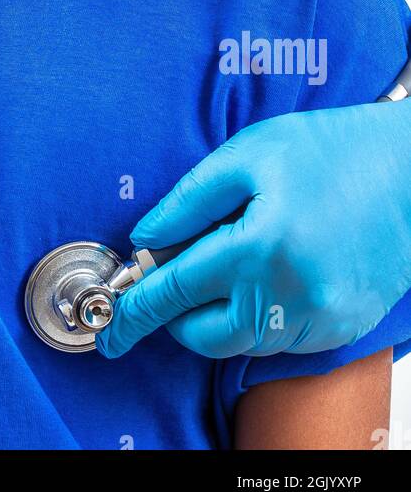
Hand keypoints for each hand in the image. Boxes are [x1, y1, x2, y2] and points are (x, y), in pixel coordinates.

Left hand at [95, 99, 410, 358]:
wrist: (410, 168)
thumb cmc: (329, 150)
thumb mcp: (248, 153)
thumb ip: (189, 200)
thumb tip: (145, 238)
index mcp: (261, 247)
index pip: (176, 292)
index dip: (136, 311)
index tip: (110, 328)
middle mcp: (290, 296)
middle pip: (204, 334)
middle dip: (178, 312)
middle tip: (177, 270)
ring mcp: (320, 320)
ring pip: (242, 342)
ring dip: (220, 313)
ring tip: (233, 256)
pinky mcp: (340, 329)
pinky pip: (280, 342)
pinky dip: (258, 317)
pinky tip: (269, 271)